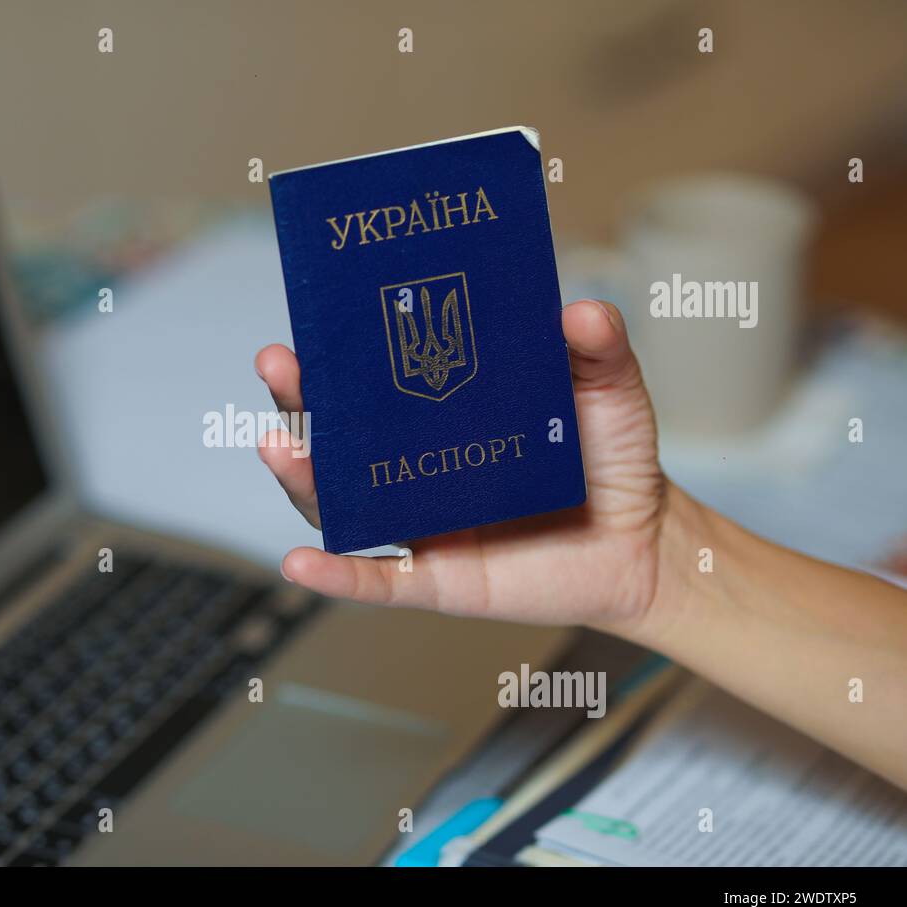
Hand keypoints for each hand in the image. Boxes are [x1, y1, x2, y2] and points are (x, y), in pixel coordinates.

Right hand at [256, 299, 669, 633]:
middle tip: (278, 365)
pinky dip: (337, 575)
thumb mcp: (607, 392)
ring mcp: (421, 525)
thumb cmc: (612, 460)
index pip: (371, 384)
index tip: (306, 324)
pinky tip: (301, 563)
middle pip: (337, 438)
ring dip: (301, 477)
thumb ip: (598, 351)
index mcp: (438, 416)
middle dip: (299, 404)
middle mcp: (414, 468)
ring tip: (277, 446)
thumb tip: (582, 311)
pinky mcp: (439, 579)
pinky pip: (379, 581)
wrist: (643, 543)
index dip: (334, 357)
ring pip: (342, 506)